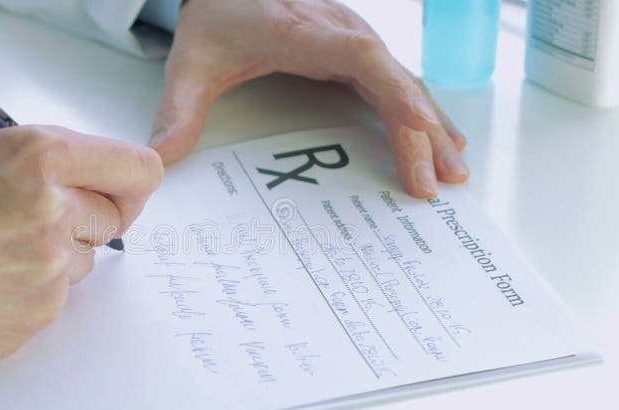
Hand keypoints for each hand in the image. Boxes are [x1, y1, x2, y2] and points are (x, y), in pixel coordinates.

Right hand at [0, 126, 162, 372]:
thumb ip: (46, 162)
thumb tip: (99, 180)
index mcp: (40, 153)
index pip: (140, 168)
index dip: (133, 184)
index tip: (122, 195)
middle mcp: (54, 205)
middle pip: (115, 217)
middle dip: (86, 220)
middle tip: (37, 225)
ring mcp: (51, 263)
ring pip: (87, 259)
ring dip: (56, 258)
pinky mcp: (41, 310)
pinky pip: (61, 296)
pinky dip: (34, 292)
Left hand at [150, 0, 468, 197]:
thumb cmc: (215, 15)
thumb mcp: (190, 62)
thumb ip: (178, 110)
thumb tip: (163, 159)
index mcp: (301, 31)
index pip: (360, 55)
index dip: (394, 88)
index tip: (419, 122)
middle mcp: (338, 33)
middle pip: (393, 79)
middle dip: (420, 131)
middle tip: (436, 183)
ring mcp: (351, 41)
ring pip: (404, 83)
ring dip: (432, 127)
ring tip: (455, 171)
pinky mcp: (353, 53)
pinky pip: (395, 84)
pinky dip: (420, 113)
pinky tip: (441, 139)